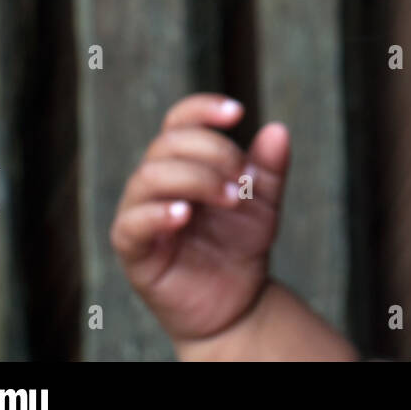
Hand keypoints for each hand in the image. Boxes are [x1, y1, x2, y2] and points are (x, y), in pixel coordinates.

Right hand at [111, 94, 289, 343]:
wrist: (237, 300)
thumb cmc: (240, 244)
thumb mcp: (264, 203)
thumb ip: (270, 168)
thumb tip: (278, 129)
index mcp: (183, 161)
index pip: (180, 120)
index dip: (203, 109)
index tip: (238, 113)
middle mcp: (155, 181)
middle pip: (169, 143)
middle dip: (213, 153)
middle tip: (244, 181)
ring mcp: (139, 212)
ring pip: (149, 176)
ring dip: (195, 179)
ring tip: (231, 199)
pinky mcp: (132, 248)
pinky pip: (132, 223)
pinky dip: (159, 213)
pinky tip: (186, 215)